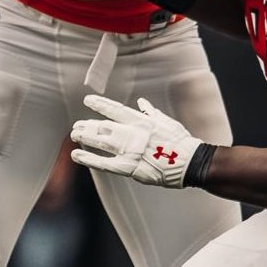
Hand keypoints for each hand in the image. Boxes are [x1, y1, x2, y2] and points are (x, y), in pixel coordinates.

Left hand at [69, 93, 202, 188]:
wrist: (192, 162)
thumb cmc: (181, 142)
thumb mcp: (167, 122)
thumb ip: (151, 112)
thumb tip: (142, 102)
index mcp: (142, 121)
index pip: (115, 110)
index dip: (100, 104)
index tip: (88, 99)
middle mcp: (133, 134)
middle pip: (103, 126)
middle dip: (88, 125)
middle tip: (76, 126)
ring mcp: (130, 150)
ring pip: (100, 141)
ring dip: (85, 137)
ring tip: (74, 135)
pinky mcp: (129, 167)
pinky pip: (103, 163)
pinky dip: (88, 158)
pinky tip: (76, 155)